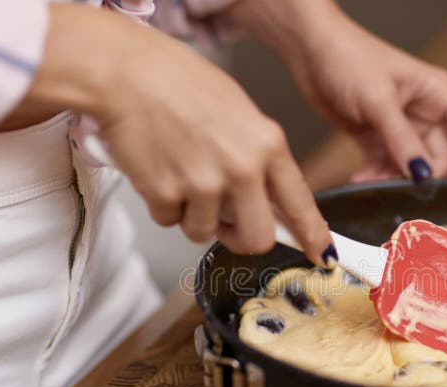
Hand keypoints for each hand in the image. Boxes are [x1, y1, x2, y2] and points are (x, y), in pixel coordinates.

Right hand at [21, 4, 334, 265]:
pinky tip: (159, 170)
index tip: (319, 253)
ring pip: (205, 233)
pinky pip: (169, 221)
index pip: (300, 203)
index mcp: (267, 144)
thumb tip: (272, 199)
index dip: (311, 235)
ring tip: (181, 176)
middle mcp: (241, 168)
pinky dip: (163, 204)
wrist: (126, 72)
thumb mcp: (241, 113)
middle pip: (257, 239)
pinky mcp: (164, 194)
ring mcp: (203, 184)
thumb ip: (261, 157)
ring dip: (193, 216)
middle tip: (225, 222)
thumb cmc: (180, 84)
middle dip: (240, 237)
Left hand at [229, 0, 446, 182]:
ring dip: (393, 180)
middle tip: (405, 193)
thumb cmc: (348, 56)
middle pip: (440, 157)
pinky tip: (360, 179)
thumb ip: (402, 139)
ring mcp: (399, 127)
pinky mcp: (375, 137)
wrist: (309, 51)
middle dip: (422, 177)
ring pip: (409, 167)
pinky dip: (374, 177)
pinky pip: (383, 166)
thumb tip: (422, 174)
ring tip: (373, 184)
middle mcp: (423, 112)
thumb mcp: (379, 100)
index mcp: (438, 94)